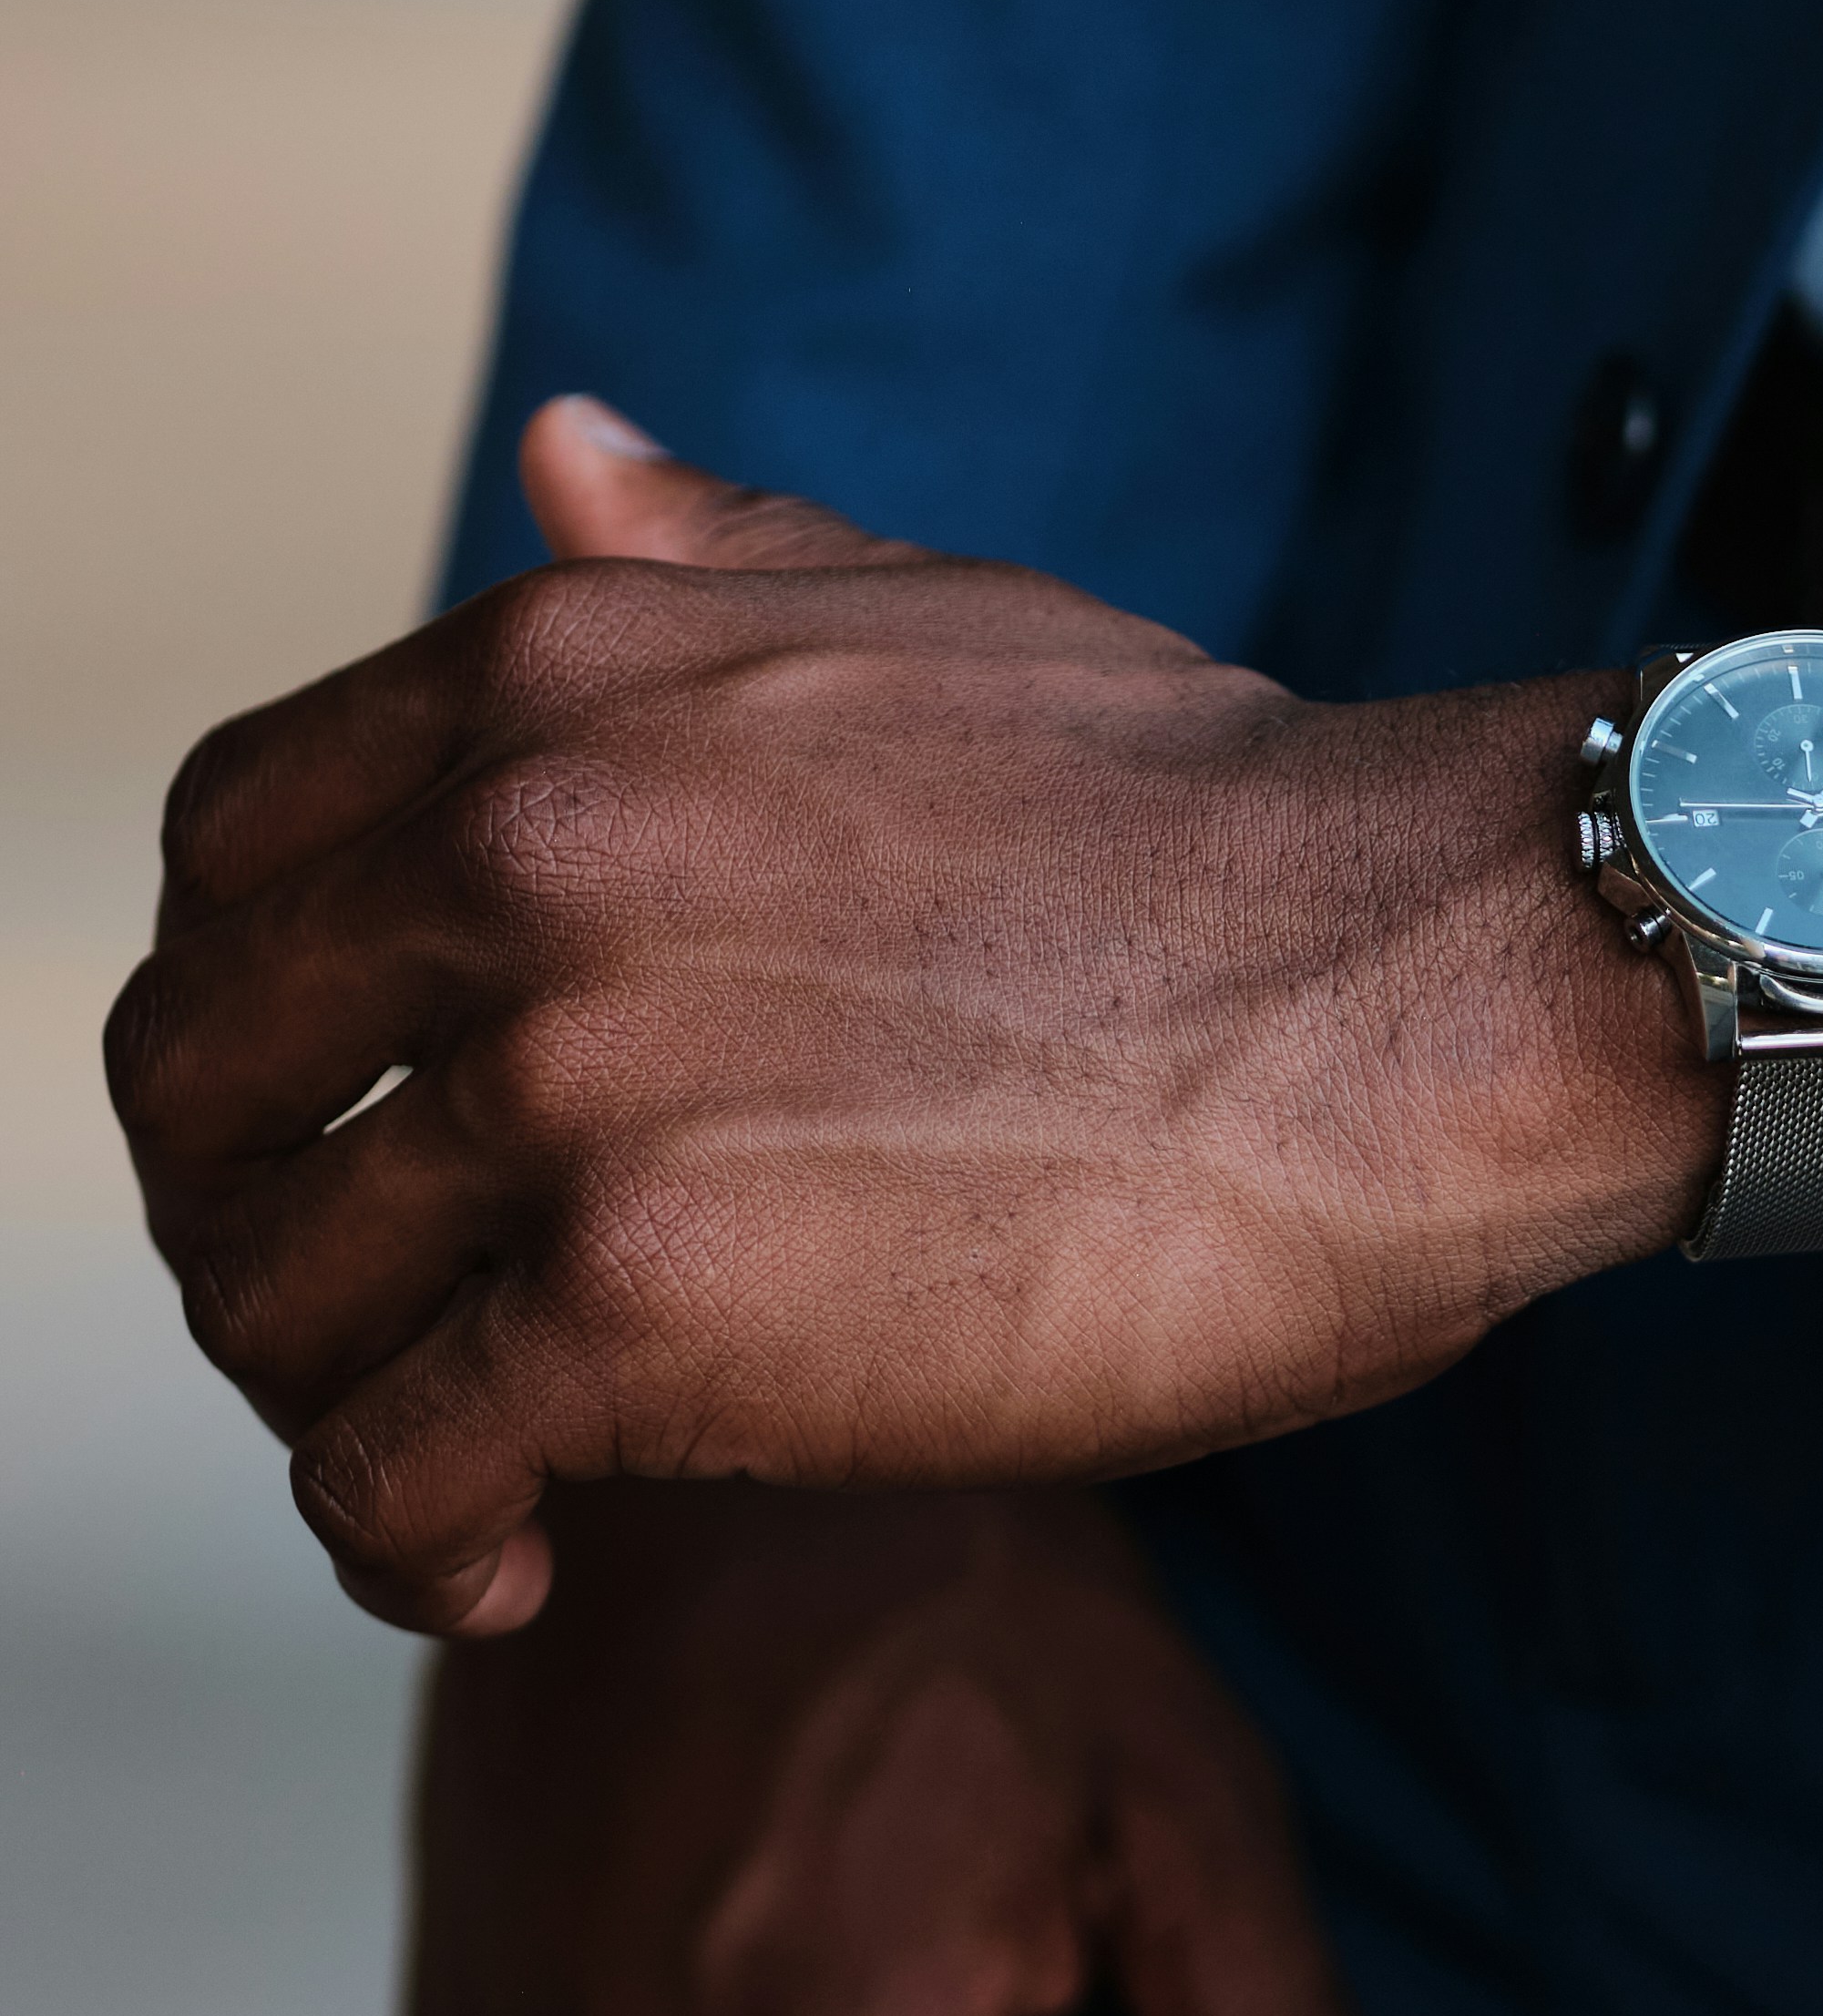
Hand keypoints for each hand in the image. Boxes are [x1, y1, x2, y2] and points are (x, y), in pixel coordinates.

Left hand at [112, 400, 1822, 1634]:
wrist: (1427, 986)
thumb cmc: (1222, 820)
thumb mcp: (929, 616)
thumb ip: (704, 558)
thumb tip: (563, 454)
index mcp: (560, 684)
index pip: (233, 851)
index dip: (247, 1010)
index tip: (332, 1114)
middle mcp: (515, 860)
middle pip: (203, 1079)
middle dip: (242, 1217)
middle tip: (360, 1314)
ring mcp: (564, 1088)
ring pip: (275, 1297)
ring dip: (328, 1404)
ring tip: (451, 1467)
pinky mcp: (642, 1308)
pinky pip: (389, 1465)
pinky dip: (406, 1541)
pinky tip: (508, 1561)